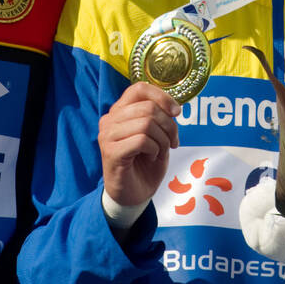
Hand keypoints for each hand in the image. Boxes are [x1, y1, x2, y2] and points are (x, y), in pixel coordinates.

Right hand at [98, 82, 180, 206]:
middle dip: (168, 125)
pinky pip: (142, 140)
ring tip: (160, 151)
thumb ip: (161, 117)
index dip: (162, 96)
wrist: (133, 195)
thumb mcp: (158, 136)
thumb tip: (174, 107)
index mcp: (120, 111)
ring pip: (146, 123)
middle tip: (173, 141)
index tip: (177, 112)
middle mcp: (110, 120)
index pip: (139, 88)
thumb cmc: (145, 164)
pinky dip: (154, 149)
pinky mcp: (111, 152)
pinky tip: (151, 157)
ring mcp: (107, 136)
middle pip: (148, 107)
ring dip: (162, 139)